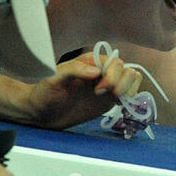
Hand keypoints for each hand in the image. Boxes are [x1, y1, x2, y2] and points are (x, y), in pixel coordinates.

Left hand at [24, 52, 142, 129]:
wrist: (42, 113)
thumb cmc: (44, 93)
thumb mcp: (53, 78)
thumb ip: (73, 69)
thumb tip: (96, 71)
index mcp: (90, 61)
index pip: (115, 63)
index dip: (112, 77)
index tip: (98, 90)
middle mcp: (102, 71)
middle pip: (127, 71)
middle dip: (120, 84)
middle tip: (102, 95)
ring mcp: (107, 85)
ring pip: (132, 80)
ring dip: (127, 90)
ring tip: (112, 99)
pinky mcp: (109, 99)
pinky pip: (130, 93)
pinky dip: (130, 98)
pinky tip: (116, 104)